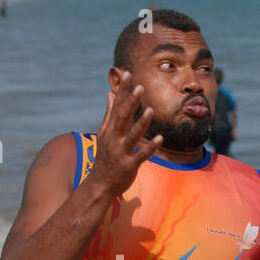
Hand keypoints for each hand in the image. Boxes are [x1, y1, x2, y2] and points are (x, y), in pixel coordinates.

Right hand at [86, 69, 163, 196]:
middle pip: (123, 118)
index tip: (128, 74)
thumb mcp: (104, 134)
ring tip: (150, 110)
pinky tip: (160, 138)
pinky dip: (150, 147)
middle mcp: (114, 139)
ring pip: (132, 136)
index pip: (116, 106)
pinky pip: (141, 155)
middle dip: (131, 103)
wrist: (99, 185)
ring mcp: (121, 152)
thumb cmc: (105, 158)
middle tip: (140, 87)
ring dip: (141, 123)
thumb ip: (109, 114)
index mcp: (110, 130)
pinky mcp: (129, 166)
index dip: (122, 90)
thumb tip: (110, 94)